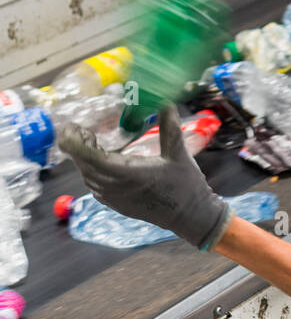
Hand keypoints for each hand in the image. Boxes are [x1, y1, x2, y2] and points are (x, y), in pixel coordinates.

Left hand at [59, 105, 232, 250]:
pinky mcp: (115, 204)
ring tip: (90, 140)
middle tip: (81, 128)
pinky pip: (94, 185)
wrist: (189, 216)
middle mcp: (115, 188)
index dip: (75, 142)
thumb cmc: (185, 186)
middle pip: (83, 164)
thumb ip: (170, 128)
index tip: (73, 127)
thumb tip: (166, 102)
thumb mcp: (179, 154)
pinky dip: (90, 169)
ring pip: (86, 175)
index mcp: (127, 174)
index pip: (89, 157)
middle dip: (77, 145)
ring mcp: (113, 198)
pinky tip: (99, 159)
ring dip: (83, 157)